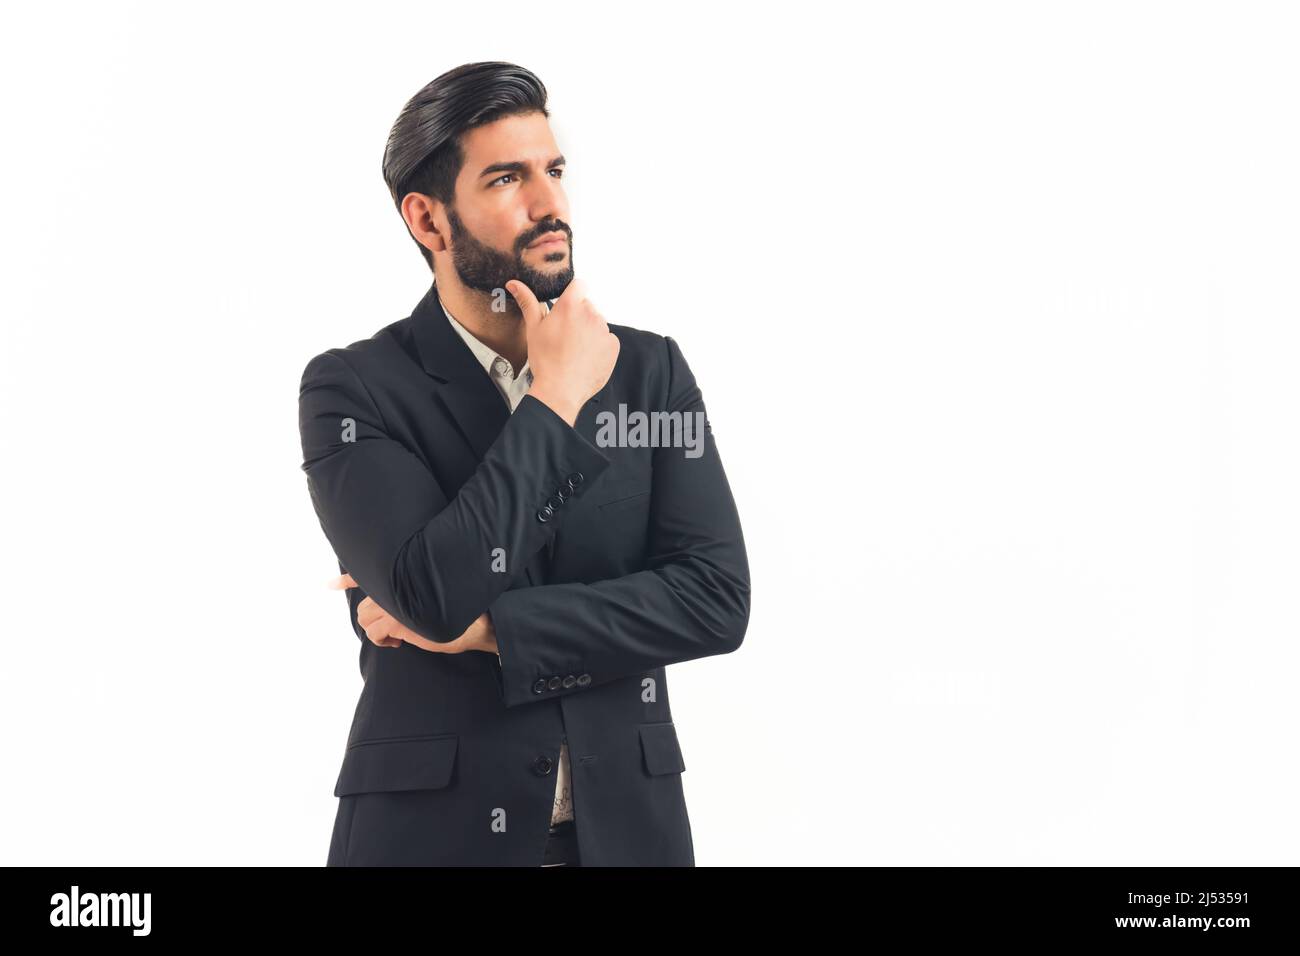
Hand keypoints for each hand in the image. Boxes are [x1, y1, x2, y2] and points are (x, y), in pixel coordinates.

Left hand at [328, 573, 497, 654]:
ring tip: (395, 634)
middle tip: (390, 628)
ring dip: (376, 629)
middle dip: (372, 618)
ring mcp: (395, 602)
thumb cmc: (456, 611)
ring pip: (365, 617)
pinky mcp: (397, 621)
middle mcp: (396, 586)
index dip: (347, 579)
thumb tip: (393, 605)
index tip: (331, 584)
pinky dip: (381, 640)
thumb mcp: (430, 597)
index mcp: (404, 577)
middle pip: (365, 604)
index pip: (367, 576)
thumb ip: (410, 593)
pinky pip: (373, 632)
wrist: (474, 623)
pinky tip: (397, 642)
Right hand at [507, 276, 618, 425]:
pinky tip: (585, 358)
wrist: (561, 390)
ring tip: (574, 350)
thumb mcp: (533, 329)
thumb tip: (514, 283)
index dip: (573, 295)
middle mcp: (590, 314)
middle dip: (578, 317)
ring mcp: (604, 330)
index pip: (579, 285)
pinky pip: (606, 339)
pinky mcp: (613, 345)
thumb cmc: (545, 360)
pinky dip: (599, 346)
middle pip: (587, 307)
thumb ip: (528, 302)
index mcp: (570, 306)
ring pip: (597, 323)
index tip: (566, 308)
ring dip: (589, 331)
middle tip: (565, 336)